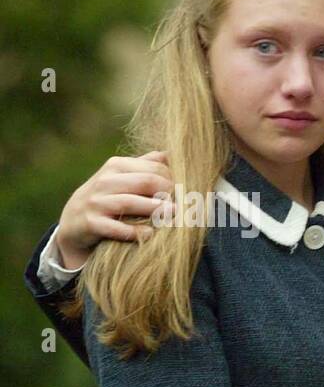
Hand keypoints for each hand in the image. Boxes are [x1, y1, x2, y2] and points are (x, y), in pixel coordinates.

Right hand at [55, 151, 175, 268]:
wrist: (74, 221)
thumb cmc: (108, 196)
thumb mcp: (122, 176)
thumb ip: (146, 164)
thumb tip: (172, 152)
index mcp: (116, 165)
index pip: (154, 168)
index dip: (174, 180)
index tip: (187, 192)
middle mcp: (105, 181)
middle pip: (145, 182)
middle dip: (168, 192)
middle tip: (185, 204)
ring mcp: (96, 202)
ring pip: (130, 202)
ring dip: (154, 209)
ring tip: (173, 214)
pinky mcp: (91, 223)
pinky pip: (115, 227)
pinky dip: (134, 231)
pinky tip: (151, 234)